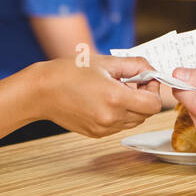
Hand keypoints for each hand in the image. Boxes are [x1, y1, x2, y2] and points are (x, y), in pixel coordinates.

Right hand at [31, 55, 161, 137]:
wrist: (41, 91)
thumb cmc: (69, 72)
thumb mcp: (105, 62)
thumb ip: (135, 65)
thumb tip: (152, 71)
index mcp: (116, 98)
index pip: (154, 104)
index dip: (154, 90)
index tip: (145, 79)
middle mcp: (111, 118)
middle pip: (146, 114)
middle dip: (144, 98)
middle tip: (131, 83)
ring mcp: (103, 128)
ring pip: (133, 121)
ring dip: (132, 107)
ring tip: (115, 91)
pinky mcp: (96, 134)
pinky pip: (119, 126)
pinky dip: (119, 114)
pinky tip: (104, 101)